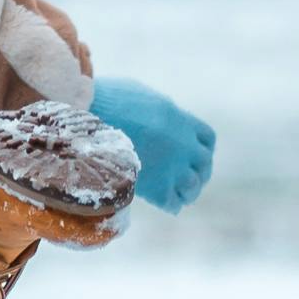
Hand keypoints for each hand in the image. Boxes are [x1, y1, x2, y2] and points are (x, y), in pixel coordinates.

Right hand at [89, 74, 215, 213]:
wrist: (91, 123)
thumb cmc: (107, 101)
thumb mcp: (142, 94)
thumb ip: (157, 109)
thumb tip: (155, 116)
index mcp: (182, 121)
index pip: (207, 139)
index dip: (200, 147)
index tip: (191, 153)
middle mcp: (185, 146)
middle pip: (204, 164)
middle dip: (198, 171)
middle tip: (187, 178)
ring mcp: (174, 169)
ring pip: (193, 186)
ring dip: (187, 190)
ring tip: (177, 193)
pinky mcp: (158, 189)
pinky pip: (174, 203)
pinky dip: (171, 204)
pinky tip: (162, 201)